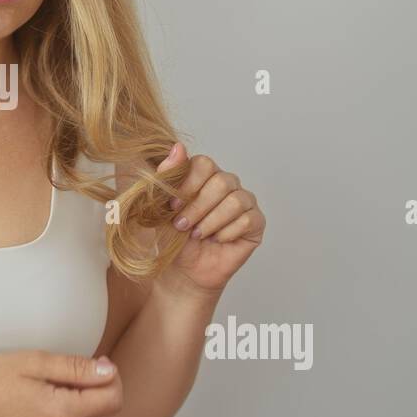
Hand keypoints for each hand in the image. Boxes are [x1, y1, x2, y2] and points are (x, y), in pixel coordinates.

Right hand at [0, 350, 123, 416]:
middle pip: (104, 410)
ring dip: (80, 401)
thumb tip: (108, 370)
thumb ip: (76, 367)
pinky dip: (67, 414)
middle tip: (63, 372)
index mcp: (61, 414)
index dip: (109, 375)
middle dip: (94, 387)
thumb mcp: (34, 362)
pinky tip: (43, 402)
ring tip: (48, 387)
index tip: (94, 362)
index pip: (113, 398)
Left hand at [155, 142, 264, 296]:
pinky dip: (228, 232)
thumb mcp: (161, 206)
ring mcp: (244, 202)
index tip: (173, 205)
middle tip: (182, 226)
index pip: (204, 164)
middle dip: (198, 207)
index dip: (188, 184)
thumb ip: (167, 175)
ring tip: (197, 235)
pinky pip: (248, 219)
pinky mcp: (256, 223)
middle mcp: (227, 184)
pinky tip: (217, 240)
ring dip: (212, 221)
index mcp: (204, 175)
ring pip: (236, 200)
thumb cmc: (171, 237)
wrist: (183, 270)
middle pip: (222, 181)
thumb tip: (178, 147)